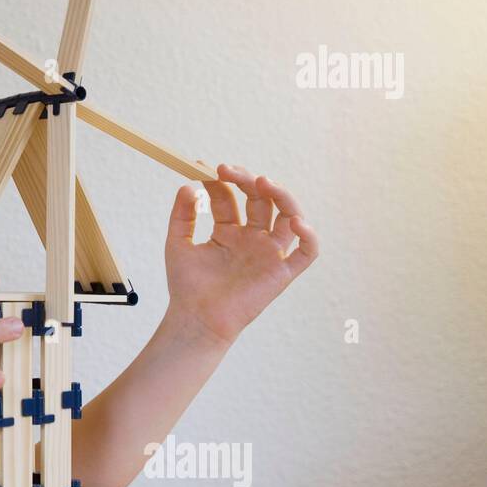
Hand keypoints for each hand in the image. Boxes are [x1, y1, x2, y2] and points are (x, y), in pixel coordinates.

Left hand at [164, 163, 318, 346]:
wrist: (196, 319)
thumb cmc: (186, 286)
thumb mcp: (178, 243)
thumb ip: (182, 215)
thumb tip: (188, 185)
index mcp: (229, 232)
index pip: (230, 198)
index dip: (221, 182)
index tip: (203, 166)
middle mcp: (252, 239)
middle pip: (261, 200)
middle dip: (248, 181)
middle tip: (228, 170)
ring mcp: (269, 253)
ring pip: (288, 216)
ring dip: (281, 195)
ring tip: (263, 182)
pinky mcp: (283, 272)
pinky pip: (307, 251)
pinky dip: (309, 235)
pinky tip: (295, 221)